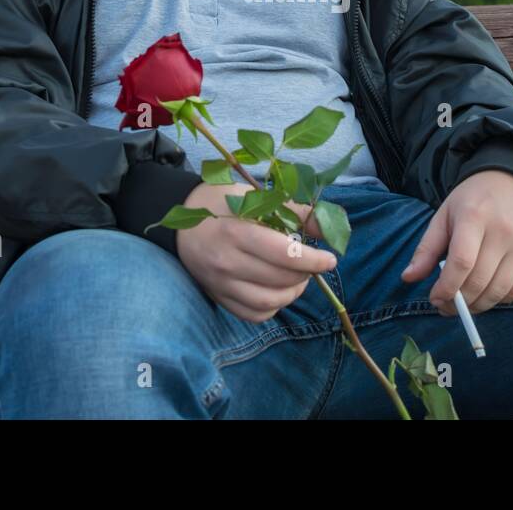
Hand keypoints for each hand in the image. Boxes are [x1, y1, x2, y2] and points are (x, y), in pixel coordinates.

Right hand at [176, 181, 336, 322]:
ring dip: (292, 293)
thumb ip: (294, 212)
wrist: (182, 223)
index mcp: (237, 232)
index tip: (330, 259)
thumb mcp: (256, 197)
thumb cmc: (222, 203)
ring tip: (298, 278)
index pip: (286, 255)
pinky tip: (278, 290)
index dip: (314, 260)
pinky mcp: (218, 297)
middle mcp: (227, 262)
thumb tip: (328, 227)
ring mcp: (220, 284)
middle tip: (312, 263)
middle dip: (306, 274)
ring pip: (269, 302)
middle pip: (280, 280)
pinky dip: (273, 307)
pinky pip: (253, 314)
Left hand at [399, 170, 512, 314]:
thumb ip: (426, 248)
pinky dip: (501, 300)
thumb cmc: (473, 199)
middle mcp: (502, 231)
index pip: (462, 262)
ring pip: (499, 290)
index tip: (435, 298)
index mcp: (474, 217)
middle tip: (445, 307)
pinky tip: (486, 294)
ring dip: (478, 306)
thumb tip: (408, 278)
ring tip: (463, 304)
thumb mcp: (444, 215)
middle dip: (459, 302)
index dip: (447, 287)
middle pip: (479, 280)